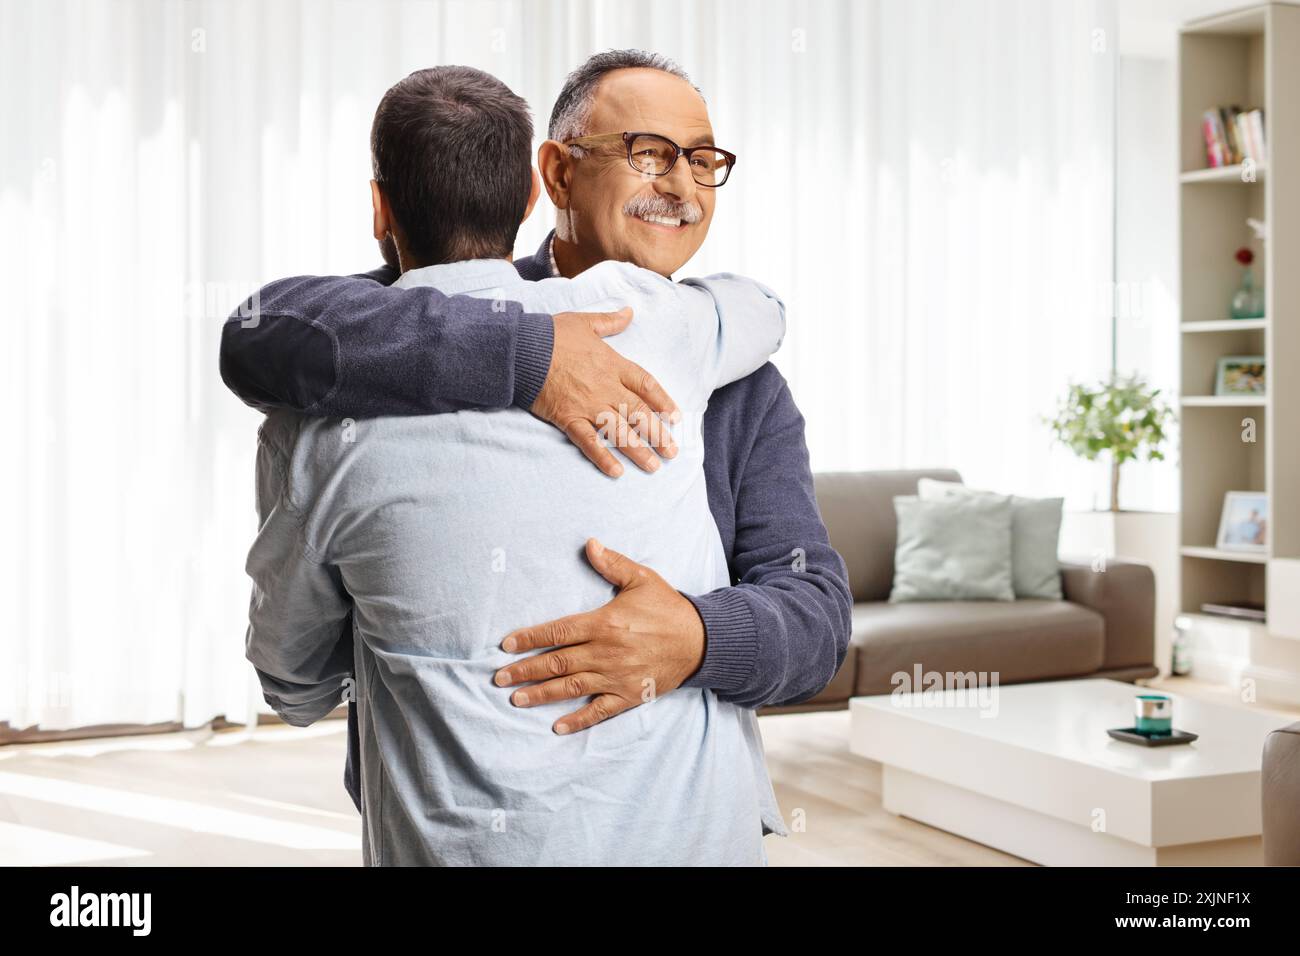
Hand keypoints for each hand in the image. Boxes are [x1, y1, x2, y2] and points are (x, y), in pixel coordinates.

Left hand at [493, 539, 705, 733]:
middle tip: (499, 678)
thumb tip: (589, 543)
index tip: (507, 644)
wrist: (702, 640)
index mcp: (604, 623)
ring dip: (541, 694)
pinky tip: (558, 726)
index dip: (530, 638)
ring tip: (516, 700)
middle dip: (525, 670)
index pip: (558, 631)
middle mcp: (605, 652)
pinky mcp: (629, 695)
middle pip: (557, 662)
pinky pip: (599, 711)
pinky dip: (578, 720)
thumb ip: (613, 564)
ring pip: (571, 687)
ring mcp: (616, 677)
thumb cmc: (669, 607)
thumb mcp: (642, 578)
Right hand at [532, 308, 680, 477]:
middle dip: (657, 433)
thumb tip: (629, 311)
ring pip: (619, 431)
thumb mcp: (585, 321)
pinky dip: (603, 457)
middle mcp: (606, 387)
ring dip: (638, 450)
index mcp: (612, 364)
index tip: (675, 417)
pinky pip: (589, 442)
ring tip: (653, 467)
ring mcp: (588, 405)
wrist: (523, 349)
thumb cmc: (553, 334)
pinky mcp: (568, 418)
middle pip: (638, 413)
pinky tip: (616, 472)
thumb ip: (610, 321)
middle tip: (672, 452)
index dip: (663, 401)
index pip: (646, 385)